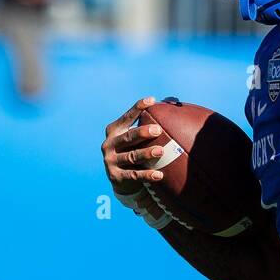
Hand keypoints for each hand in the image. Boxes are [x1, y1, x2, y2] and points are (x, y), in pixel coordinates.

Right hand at [101, 96, 169, 224]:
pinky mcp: (115, 176)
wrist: (120, 179)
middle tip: (158, 129)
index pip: (127, 117)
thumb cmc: (132, 151)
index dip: (137, 108)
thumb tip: (170, 103)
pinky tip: (159, 175)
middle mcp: (109, 144)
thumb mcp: (134, 139)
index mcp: (114, 131)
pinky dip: (147, 175)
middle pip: (128, 137)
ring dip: (146, 153)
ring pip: (131, 156)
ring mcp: (111, 161)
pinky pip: (134, 175)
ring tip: (161, 151)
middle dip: (142, 133)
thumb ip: (145, 125)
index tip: (151, 100)